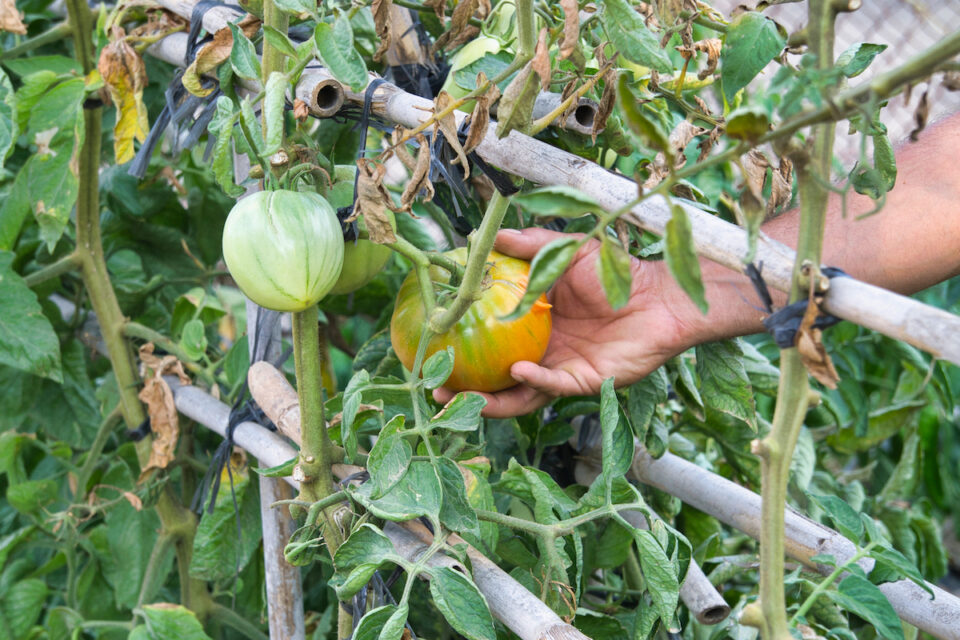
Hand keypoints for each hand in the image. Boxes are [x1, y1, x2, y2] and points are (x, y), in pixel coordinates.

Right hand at [433, 228, 699, 417]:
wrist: (661, 294)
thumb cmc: (614, 270)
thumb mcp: (563, 249)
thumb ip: (525, 245)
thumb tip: (478, 237)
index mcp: (532, 322)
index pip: (489, 340)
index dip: (460, 346)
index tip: (429, 344)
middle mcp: (541, 350)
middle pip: (495, 377)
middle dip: (464, 389)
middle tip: (433, 388)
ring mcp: (560, 368)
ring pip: (518, 393)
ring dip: (490, 399)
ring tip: (461, 397)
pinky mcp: (583, 381)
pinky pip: (552, 386)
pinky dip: (533, 380)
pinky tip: (516, 372)